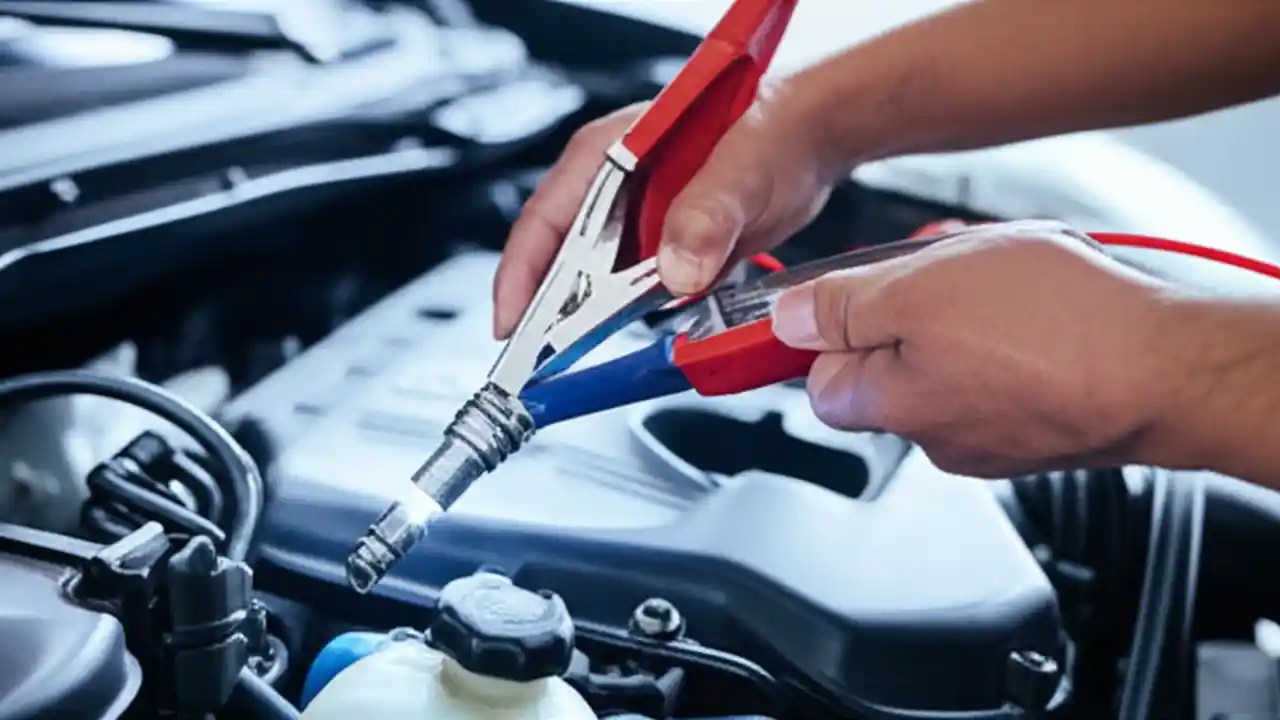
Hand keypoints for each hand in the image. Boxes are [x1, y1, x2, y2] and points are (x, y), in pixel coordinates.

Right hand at [492, 80, 839, 338]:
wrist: (812, 141)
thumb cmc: (772, 128)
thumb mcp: (741, 170)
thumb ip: (707, 215)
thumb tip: (676, 273)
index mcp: (612, 154)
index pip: (546, 218)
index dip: (521, 274)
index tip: (512, 324)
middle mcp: (614, 188)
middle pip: (560, 255)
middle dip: (546, 308)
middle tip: (538, 360)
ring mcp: (636, 219)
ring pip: (593, 278)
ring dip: (586, 317)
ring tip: (572, 358)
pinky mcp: (661, 245)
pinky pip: (630, 288)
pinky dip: (627, 315)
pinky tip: (628, 336)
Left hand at [770, 220, 1182, 476]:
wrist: (1165, 369)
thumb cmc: (1050, 329)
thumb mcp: (916, 288)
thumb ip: (840, 308)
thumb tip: (785, 320)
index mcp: (887, 406)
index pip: (818, 379)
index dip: (827, 329)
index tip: (844, 294)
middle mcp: (932, 436)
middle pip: (887, 364)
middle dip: (908, 309)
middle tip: (941, 270)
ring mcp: (991, 436)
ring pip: (950, 361)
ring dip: (963, 316)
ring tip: (1002, 285)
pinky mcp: (1041, 425)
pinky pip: (1004, 370)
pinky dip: (1013, 337)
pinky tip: (1043, 311)